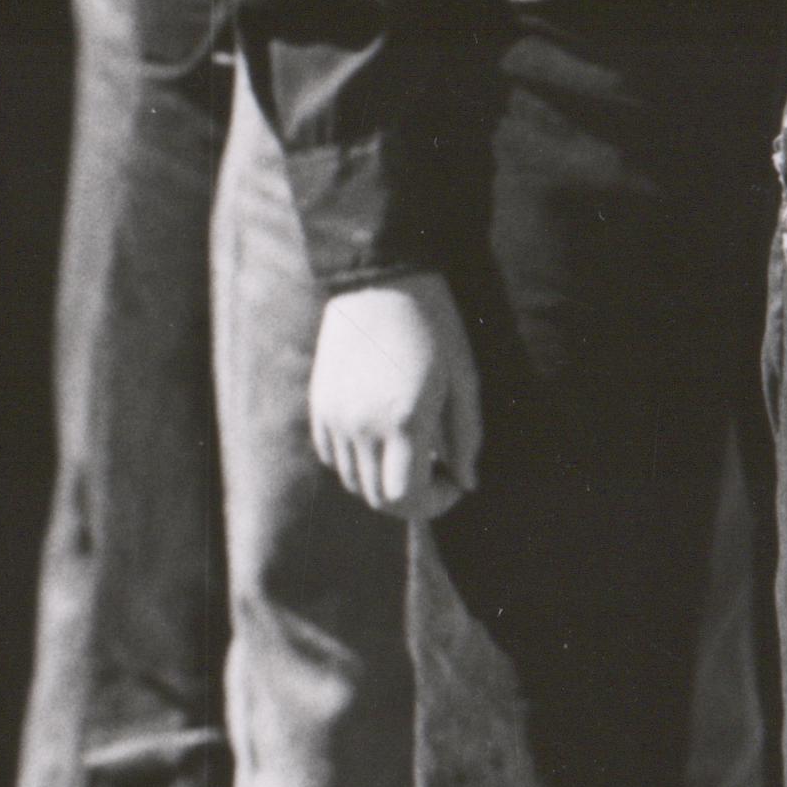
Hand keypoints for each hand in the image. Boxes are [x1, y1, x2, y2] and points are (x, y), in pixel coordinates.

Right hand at [308, 275, 482, 519]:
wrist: (381, 281)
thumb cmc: (434, 326)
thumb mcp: (463, 379)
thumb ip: (467, 436)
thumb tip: (467, 482)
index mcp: (404, 421)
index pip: (405, 499)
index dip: (433, 505)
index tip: (452, 482)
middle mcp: (362, 426)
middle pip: (377, 498)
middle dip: (410, 498)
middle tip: (435, 471)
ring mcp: (334, 418)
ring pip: (353, 482)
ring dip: (383, 481)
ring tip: (408, 451)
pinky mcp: (319, 406)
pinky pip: (332, 457)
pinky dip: (356, 462)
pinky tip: (379, 437)